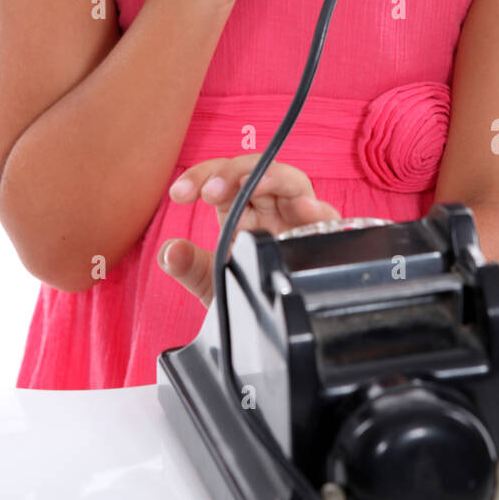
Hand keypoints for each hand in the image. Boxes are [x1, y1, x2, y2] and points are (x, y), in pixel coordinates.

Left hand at [158, 154, 341, 307]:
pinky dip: (320, 212)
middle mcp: (274, 207)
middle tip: (209, 192)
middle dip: (233, 172)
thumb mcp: (213, 282)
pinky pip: (330, 220)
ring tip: (251, 184)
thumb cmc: (247, 293)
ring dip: (271, 178)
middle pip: (259, 169)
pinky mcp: (323, 240)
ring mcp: (299, 220)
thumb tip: (169, 252)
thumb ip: (189, 266)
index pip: (225, 175)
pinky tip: (307, 210)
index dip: (202, 175)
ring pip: (293, 182)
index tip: (178, 194)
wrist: (271, 331)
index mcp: (246, 208)